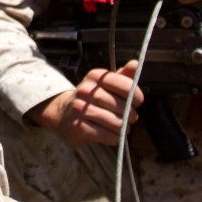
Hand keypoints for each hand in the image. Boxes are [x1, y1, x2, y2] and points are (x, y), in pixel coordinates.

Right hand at [28, 62, 142, 147]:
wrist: (63, 115)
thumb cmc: (91, 100)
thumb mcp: (105, 85)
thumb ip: (123, 76)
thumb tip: (136, 63)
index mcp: (95, 77)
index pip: (124, 84)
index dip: (136, 95)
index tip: (138, 102)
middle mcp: (86, 90)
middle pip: (120, 105)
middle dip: (130, 114)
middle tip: (131, 118)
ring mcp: (80, 109)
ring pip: (113, 121)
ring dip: (123, 127)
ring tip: (124, 128)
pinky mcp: (77, 126)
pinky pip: (103, 134)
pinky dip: (113, 137)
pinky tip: (114, 136)